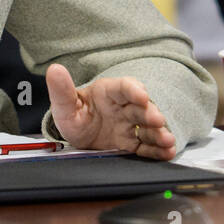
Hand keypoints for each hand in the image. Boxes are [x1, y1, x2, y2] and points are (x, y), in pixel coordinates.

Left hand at [45, 64, 175, 159]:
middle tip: (158, 120)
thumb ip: (61, 90)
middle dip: (151, 113)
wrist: (77, 133)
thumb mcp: (64, 105)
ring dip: (159, 133)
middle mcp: (123, 107)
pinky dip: (158, 150)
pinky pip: (146, 146)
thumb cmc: (74, 113)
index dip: (134, 90)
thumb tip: (54, 70)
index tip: (142, 95)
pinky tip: (167, 153)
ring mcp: (129, 125)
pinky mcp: (132, 143)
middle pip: (140, 108)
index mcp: (108, 92)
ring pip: (147, 127)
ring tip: (169, 141)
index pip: (124, 87)